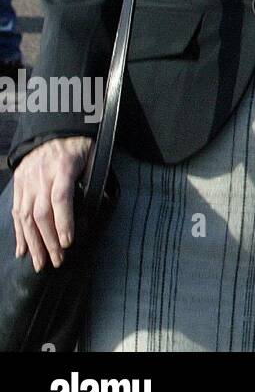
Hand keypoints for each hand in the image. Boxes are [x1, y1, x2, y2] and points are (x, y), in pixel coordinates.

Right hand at [11, 136, 93, 271]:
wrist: (53, 129)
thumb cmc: (79, 145)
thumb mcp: (94, 156)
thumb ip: (94, 179)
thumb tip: (101, 204)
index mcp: (63, 167)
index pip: (60, 199)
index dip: (63, 222)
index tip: (68, 242)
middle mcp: (41, 176)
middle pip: (41, 213)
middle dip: (48, 240)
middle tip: (57, 260)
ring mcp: (27, 181)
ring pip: (26, 216)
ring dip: (32, 243)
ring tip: (40, 263)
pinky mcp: (18, 185)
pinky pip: (16, 212)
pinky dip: (19, 233)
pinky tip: (23, 251)